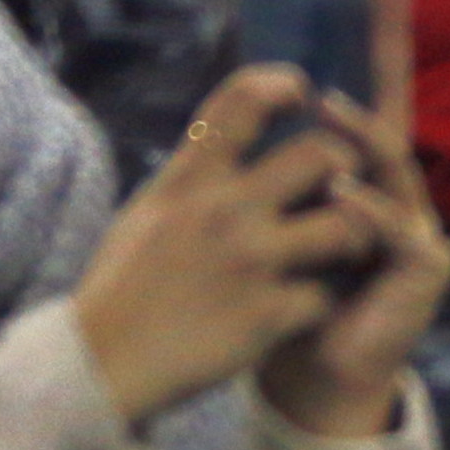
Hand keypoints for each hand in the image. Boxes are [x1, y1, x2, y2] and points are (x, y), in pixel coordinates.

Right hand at [68, 63, 385, 428]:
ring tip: (345, 247)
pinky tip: (303, 309)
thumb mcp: (148, 210)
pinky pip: (324, 296)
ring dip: (352, 236)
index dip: (281, 83)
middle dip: (343, 167)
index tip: (301, 92)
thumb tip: (231, 135)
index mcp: (191, 179)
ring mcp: (250, 262)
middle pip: (321, 154)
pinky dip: (319, 304)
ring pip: (346, 223)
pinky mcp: (266, 316)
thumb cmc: (123, 287)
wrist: (97, 366)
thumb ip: (194, 172)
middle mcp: (225, 210)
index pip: (244, 99)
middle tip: (342, 187)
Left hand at [256, 0, 449, 442]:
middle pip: (392, 118)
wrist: (314, 376)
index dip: (386, 36)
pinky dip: (366, 210)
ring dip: (358, 138)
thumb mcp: (279, 222)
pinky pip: (395, 228)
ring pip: (391, 165)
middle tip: (333, 62)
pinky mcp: (425, 266)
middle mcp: (399, 190)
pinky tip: (343, 196)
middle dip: (376, 75)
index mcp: (365, 173)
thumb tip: (249, 96)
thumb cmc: (290, 298)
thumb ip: (280, 167)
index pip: (377, 91)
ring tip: (328, 113)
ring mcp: (418, 225)